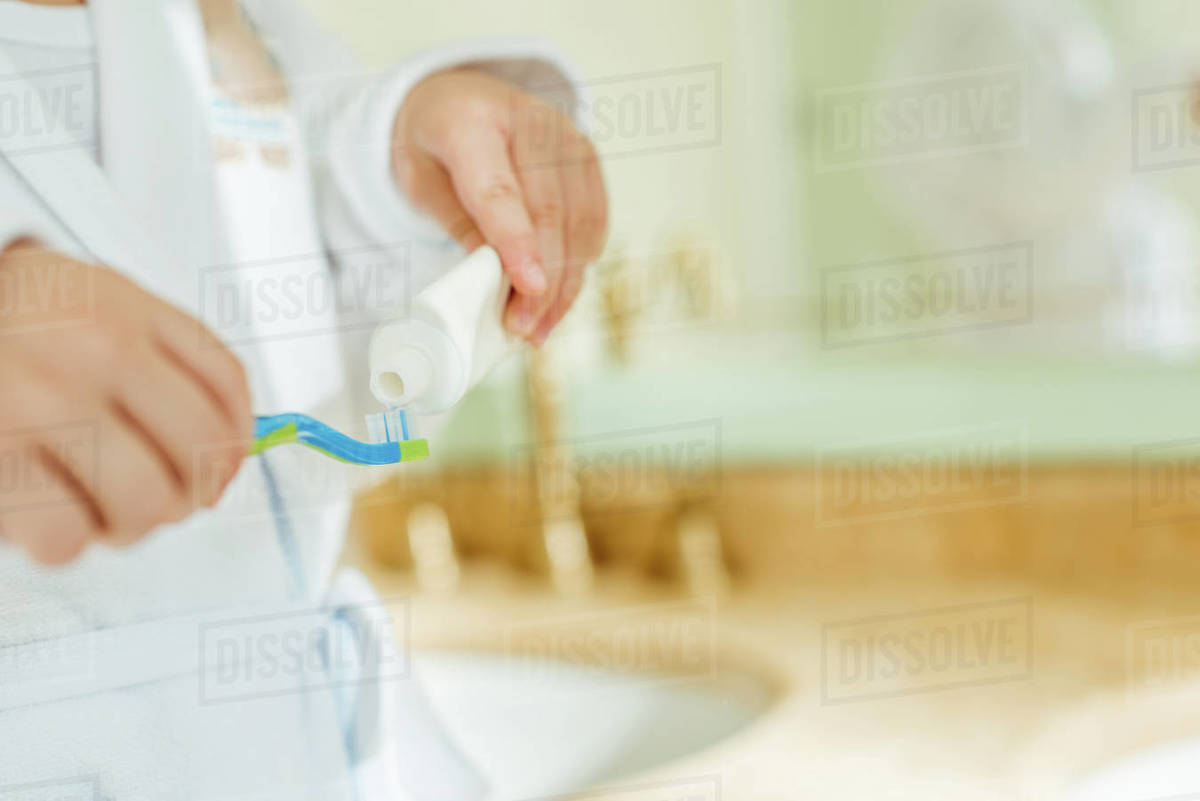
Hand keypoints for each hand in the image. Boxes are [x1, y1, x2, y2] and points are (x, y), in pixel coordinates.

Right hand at [0, 241, 251, 563]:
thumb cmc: (10, 328)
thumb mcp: (91, 306)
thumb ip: (162, 361)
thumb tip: (227, 456)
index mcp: (124, 308)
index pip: (224, 385)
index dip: (233, 445)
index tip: (218, 469)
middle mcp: (92, 348)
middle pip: (198, 450)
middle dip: (187, 489)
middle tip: (155, 494)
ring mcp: (40, 402)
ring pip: (144, 501)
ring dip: (130, 522)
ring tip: (97, 507)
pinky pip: (67, 536)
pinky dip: (65, 539)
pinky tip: (46, 512)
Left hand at [392, 68, 608, 345]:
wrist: (459, 97)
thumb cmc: (434, 147)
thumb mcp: (421, 184)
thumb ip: (459, 225)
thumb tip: (495, 282)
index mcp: (472, 121)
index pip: (500, 191)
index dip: (517, 242)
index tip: (529, 287)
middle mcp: (530, 122)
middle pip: (548, 213)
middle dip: (543, 279)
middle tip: (524, 328)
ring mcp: (567, 138)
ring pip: (579, 223)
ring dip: (565, 282)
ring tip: (540, 327)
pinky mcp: (588, 159)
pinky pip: (594, 221)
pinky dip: (580, 264)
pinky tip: (559, 298)